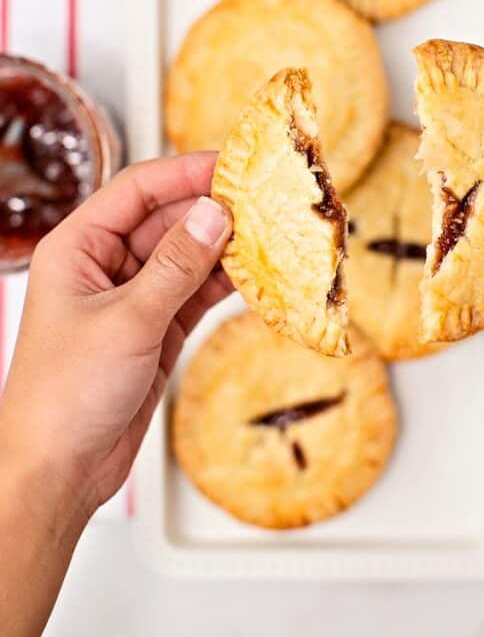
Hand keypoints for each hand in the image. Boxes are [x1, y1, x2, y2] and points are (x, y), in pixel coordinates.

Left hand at [0, 153, 232, 519]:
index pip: (137, 189)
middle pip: (167, 220)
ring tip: (272, 234)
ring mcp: (133, 298)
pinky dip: (225, 285)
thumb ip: (176, 266)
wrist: (58, 471)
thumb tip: (215, 214)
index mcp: (77, 247)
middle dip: (214, 210)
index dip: (185, 173)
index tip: (232, 165)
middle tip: (265, 201)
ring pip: (187, 256)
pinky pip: (196, 294)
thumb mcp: (127, 321)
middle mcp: (104, 265)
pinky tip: (257, 276)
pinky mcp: (156, 330)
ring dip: (226, 248)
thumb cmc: (66, 394)